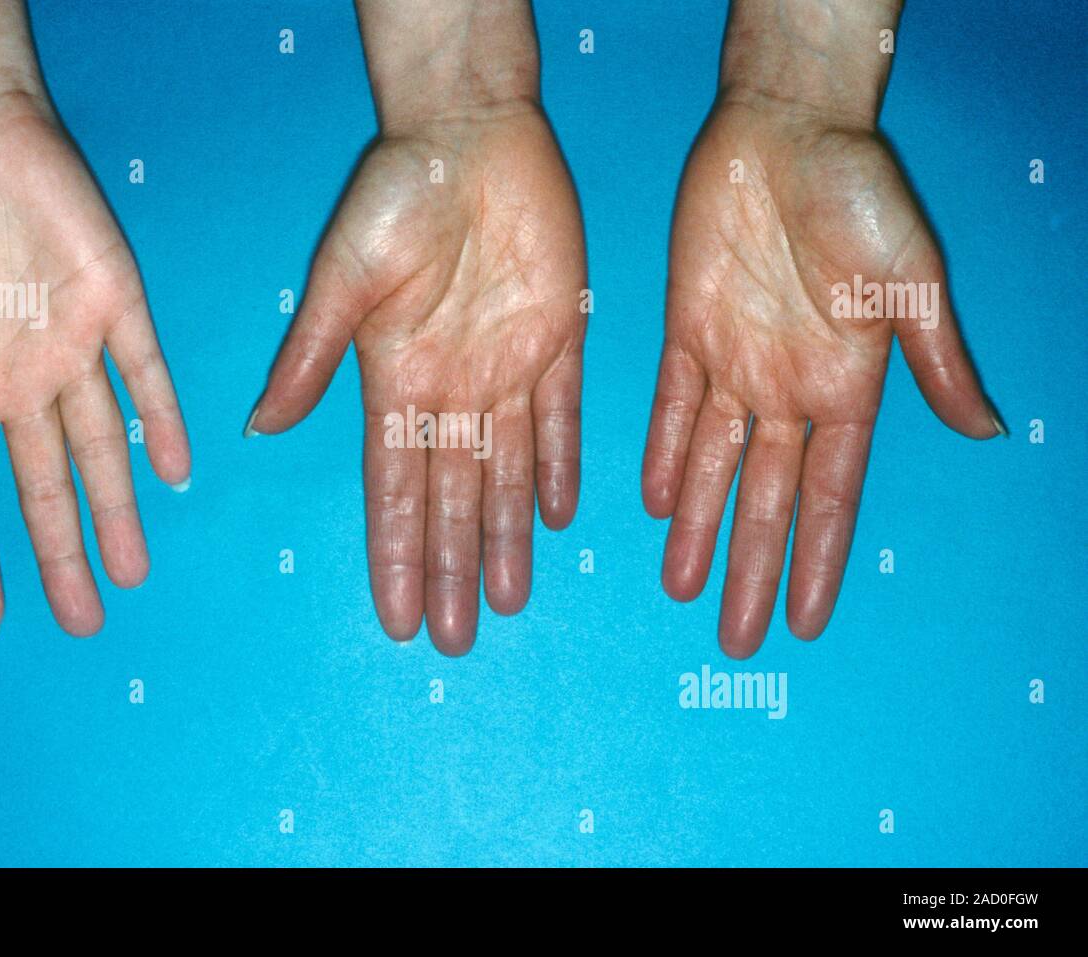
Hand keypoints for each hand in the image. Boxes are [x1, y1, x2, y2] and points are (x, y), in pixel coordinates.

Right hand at [0, 90, 189, 637]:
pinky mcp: (117, 305)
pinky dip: (159, 419)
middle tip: (86, 619)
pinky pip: (144, 374)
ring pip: (101, 446)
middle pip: (47, 486)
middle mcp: (23, 382)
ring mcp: (72, 348)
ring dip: (117, 508)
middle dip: (63, 553)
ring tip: (132, 571)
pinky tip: (173, 471)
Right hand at [250, 103, 585, 654]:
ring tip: (508, 600)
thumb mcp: (343, 280)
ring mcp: (507, 369)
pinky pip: (564, 418)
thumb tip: (259, 430)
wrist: (471, 133)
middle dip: (451, 568)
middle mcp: (450, 390)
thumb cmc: (395, 196)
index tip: (396, 618)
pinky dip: (562, 464)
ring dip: (505, 538)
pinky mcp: (560, 340)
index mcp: (395, 382)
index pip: (393, 490)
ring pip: (508, 474)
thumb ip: (311, 359)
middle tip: (457, 639)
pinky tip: (559, 516)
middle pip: (451, 499)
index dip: (395, 554)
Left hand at [642, 96, 999, 658]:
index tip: (808, 624)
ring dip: (695, 527)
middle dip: (751, 567)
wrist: (786, 130)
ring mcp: (733, 365)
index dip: (819, 562)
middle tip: (734, 638)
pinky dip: (659, 454)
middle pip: (766, 501)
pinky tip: (648, 502)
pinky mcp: (684, 333)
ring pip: (709, 467)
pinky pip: (669, 408)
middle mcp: (786, 391)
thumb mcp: (912, 284)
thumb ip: (938, 362)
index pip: (831, 500)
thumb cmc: (861, 197)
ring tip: (680, 588)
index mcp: (846, 390)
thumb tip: (989, 433)